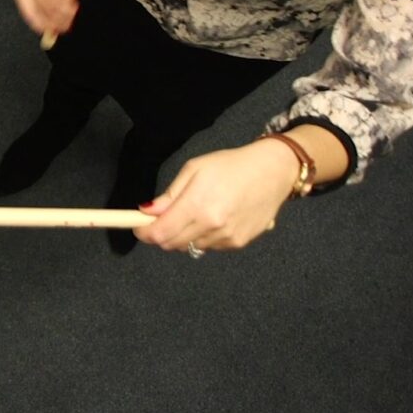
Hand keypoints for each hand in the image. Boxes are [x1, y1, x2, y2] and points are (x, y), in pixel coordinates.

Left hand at [134, 139, 297, 251]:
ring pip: (190, 247)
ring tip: (196, 212)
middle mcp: (212, 226)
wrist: (272, 172)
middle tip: (163, 218)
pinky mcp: (239, 243)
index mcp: (198, 205)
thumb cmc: (231, 166)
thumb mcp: (194, 170)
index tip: (139, 227)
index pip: (160, 233)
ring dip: (183, 235)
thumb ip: (169, 195)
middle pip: (172, 244)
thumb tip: (147, 212)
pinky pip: (209, 246)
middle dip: (161, 234)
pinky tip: (214, 218)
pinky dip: (203, 236)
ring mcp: (227, 237)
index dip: (144, 233)